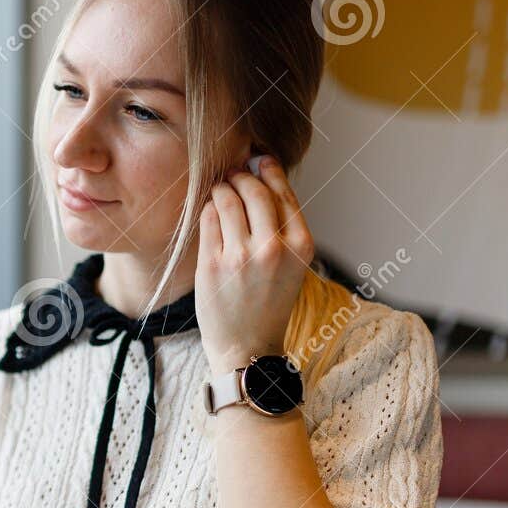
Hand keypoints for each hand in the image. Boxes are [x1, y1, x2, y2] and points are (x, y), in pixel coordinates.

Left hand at [194, 156, 314, 374]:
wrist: (247, 347)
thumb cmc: (268, 302)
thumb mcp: (292, 265)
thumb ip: (283, 226)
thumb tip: (263, 175)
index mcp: (300, 246)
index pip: (283, 193)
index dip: (268, 170)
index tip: (258, 160)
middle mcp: (273, 248)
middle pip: (254, 190)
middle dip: (241, 175)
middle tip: (233, 174)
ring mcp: (240, 256)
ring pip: (227, 200)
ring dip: (221, 188)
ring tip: (219, 189)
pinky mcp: (212, 264)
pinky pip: (207, 219)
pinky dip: (207, 208)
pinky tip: (209, 210)